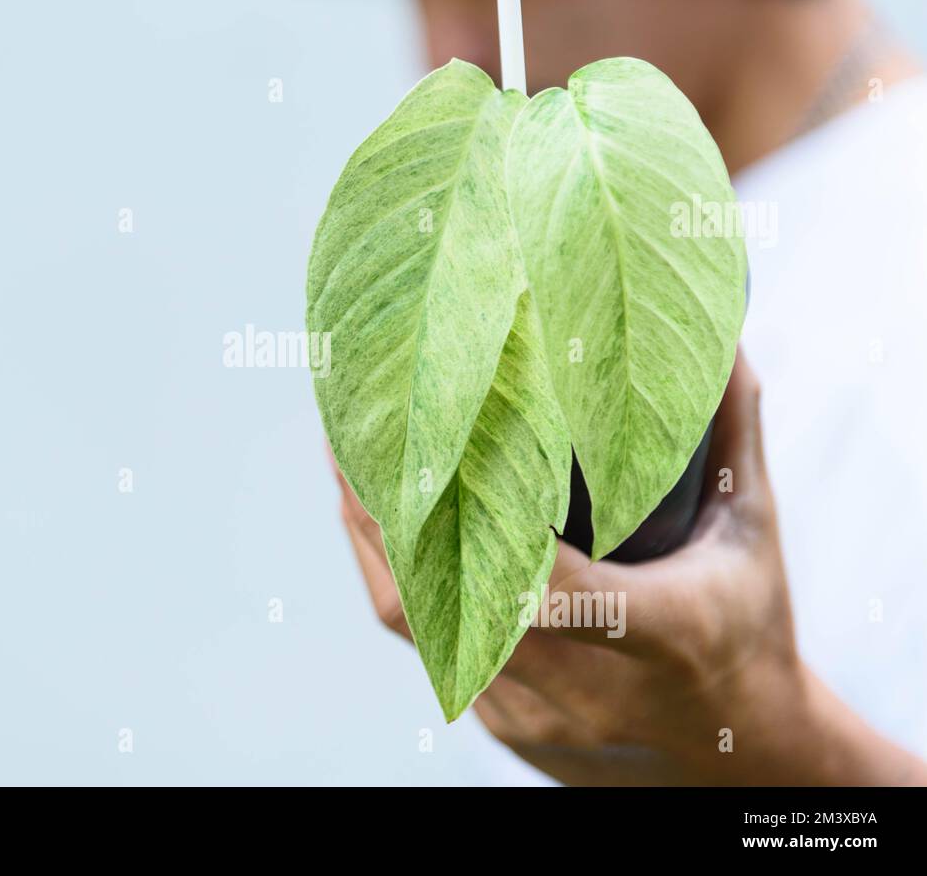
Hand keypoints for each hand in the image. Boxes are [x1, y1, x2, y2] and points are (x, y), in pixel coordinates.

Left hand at [334, 351, 926, 784]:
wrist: (733, 764)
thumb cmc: (747, 635)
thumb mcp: (753, 537)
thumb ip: (732, 438)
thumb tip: (720, 340)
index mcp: (663, 634)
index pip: (558, 579)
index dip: (486, 512)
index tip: (439, 437)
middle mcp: (583, 686)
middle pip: (452, 597)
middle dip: (390, 505)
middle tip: (357, 421)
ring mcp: (533, 713)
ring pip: (422, 622)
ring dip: (376, 533)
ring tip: (351, 455)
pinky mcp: (500, 723)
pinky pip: (429, 643)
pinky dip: (403, 574)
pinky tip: (385, 521)